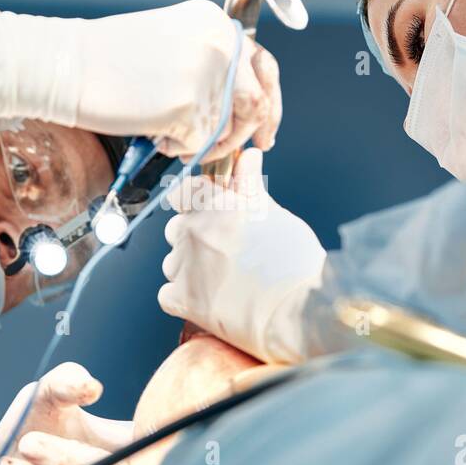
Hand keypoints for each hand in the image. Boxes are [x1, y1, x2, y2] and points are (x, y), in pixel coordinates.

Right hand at [0, 1, 281, 160]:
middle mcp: (218, 44)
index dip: (269, 102)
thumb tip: (235, 105)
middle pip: (256, 100)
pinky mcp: (188, 105)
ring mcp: (206, 74)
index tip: (266, 128)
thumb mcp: (170, 43)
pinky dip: (181, 149)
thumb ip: (206, 64)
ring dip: (209, 145)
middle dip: (249, 133)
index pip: (261, 66)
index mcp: (214, 24)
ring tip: (176, 139)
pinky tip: (156, 137)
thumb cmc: (104, 60)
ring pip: (230, 129)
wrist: (63, 65)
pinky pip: (200, 143)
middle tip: (238, 152)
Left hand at [0, 362, 131, 464]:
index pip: (141, 448)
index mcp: (131, 445)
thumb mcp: (48, 393)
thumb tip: (91, 388)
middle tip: (27, 442)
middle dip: (66, 461)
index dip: (112, 443)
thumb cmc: (35, 423)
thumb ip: (67, 380)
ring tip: (7, 464)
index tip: (68, 430)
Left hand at [158, 148, 325, 362]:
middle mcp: (193, 231)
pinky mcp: (182, 298)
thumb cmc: (293, 260)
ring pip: (172, 263)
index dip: (193, 203)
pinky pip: (167, 295)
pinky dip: (183, 298)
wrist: (297, 306)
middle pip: (176, 230)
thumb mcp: (272, 213)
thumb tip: (248, 158)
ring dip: (189, 270)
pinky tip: (209, 300)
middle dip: (194, 240)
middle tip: (225, 255)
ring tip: (222, 282)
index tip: (207, 214)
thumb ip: (250, 185)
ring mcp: (184, 265)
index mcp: (214, 205)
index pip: (182, 193)